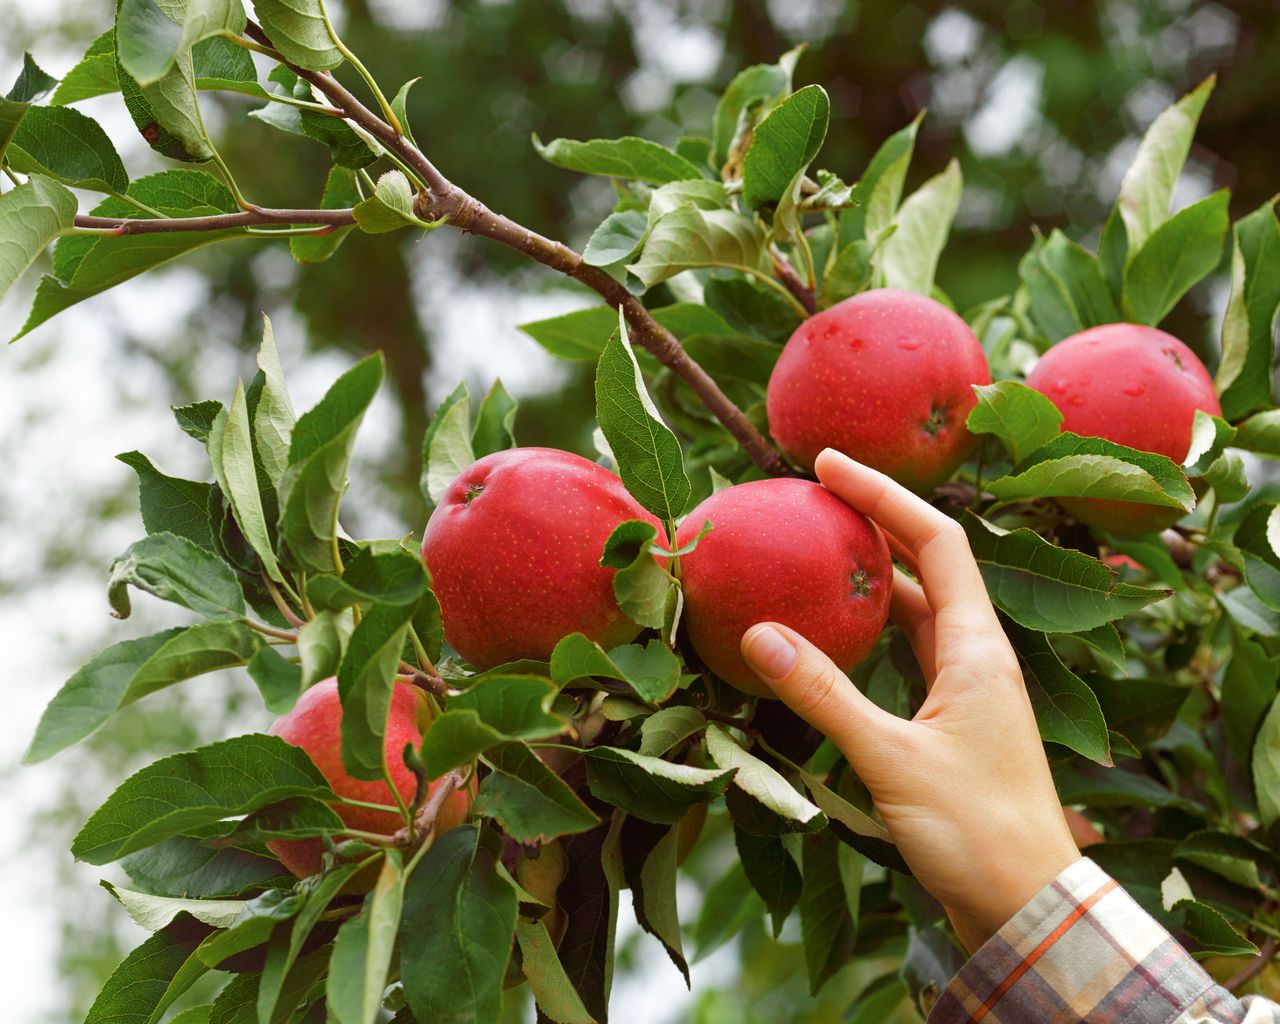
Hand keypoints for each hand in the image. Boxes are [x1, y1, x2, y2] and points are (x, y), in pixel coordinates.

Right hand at [740, 449, 1080, 951]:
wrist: (1028, 907)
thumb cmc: (976, 831)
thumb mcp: (891, 759)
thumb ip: (825, 696)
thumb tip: (759, 635)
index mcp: (976, 648)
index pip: (936, 539)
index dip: (884, 494)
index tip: (829, 465)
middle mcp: (976, 657)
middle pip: (927, 566)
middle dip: (873, 525)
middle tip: (814, 501)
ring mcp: (966, 691)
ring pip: (915, 613)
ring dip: (871, 580)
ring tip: (816, 556)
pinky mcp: (951, 724)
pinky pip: (907, 657)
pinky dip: (871, 635)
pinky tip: (834, 639)